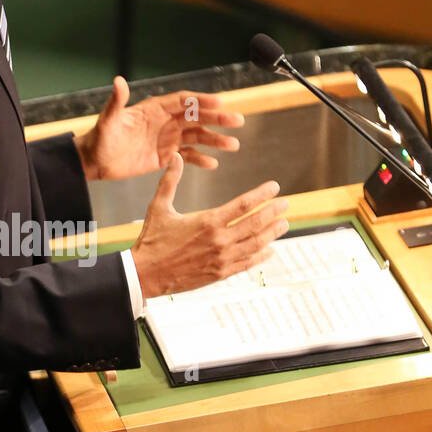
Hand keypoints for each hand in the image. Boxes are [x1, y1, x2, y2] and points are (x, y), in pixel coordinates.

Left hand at [75, 76, 243, 181]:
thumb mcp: (108, 120)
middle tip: (238, 121)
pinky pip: (187, 157)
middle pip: (196, 117)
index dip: (201, 101)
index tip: (220, 102)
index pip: (183, 101)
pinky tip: (214, 164)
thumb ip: (116, 101)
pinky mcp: (165, 156)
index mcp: (154, 109)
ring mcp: (167, 139)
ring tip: (233, 145)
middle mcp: (165, 122)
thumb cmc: (99, 138)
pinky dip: (201, 160)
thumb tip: (118, 81)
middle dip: (217, 119)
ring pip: (197, 136)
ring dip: (215, 140)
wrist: (95, 161)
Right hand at [131, 154, 288, 298]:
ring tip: (284, 224)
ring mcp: (222, 258)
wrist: (146, 274)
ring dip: (273, 233)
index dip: (262, 194)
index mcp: (208, 221)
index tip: (275, 187)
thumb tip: (176, 156)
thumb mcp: (158, 207)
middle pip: (255, 223)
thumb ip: (170, 181)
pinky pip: (247, 263)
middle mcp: (219, 240)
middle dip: (273, 212)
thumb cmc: (151, 240)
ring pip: (256, 243)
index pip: (243, 204)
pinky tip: (270, 250)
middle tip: (285, 204)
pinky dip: (261, 256)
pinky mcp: (220, 273)